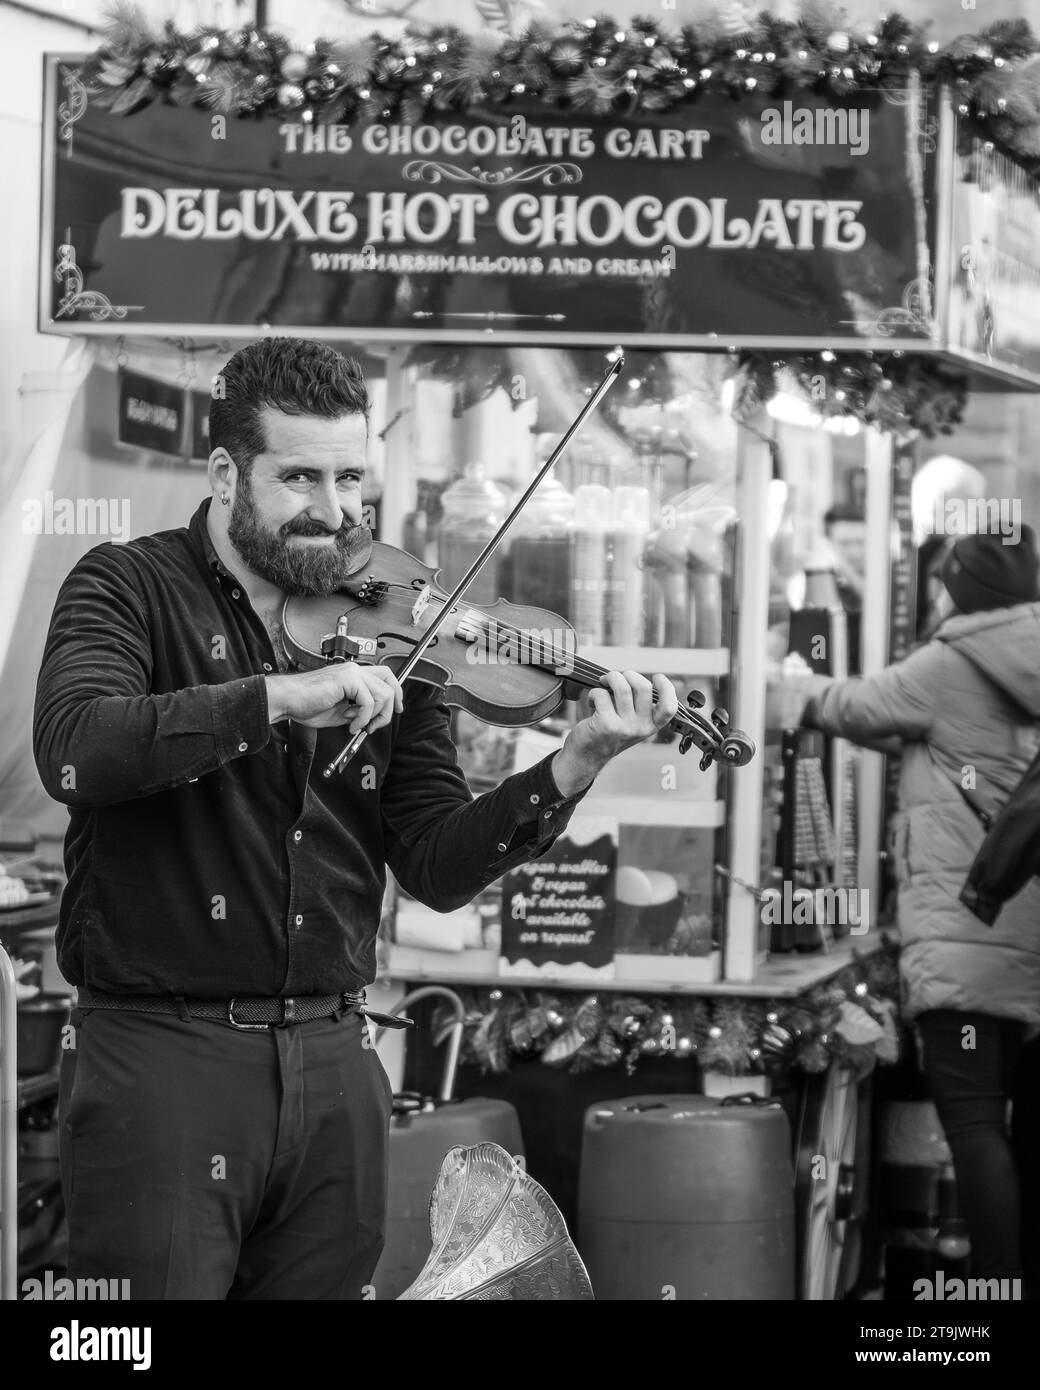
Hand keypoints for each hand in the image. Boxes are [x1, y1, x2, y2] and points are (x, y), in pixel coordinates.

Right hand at [265, 665, 403, 732]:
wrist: (288, 700)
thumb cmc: (306, 705)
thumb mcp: (340, 712)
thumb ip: (358, 711)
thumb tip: (372, 720)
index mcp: (353, 675)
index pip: (386, 676)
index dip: (396, 693)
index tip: (396, 710)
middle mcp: (354, 670)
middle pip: (390, 682)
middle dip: (390, 707)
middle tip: (376, 724)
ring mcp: (351, 672)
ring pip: (383, 694)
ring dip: (373, 716)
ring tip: (355, 724)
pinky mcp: (347, 679)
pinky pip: (369, 701)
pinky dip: (362, 718)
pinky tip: (349, 723)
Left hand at [551, 671, 678, 796]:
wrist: (588, 755)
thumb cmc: (609, 733)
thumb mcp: (631, 723)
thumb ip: (638, 704)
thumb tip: (631, 677)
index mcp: (652, 725)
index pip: (669, 707)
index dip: (666, 688)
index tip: (657, 677)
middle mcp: (641, 727)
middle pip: (643, 687)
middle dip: (627, 674)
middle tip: (616, 678)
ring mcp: (625, 727)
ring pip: (622, 687)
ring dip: (610, 678)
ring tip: (603, 683)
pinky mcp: (607, 725)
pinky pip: (602, 694)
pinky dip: (594, 692)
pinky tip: (592, 701)